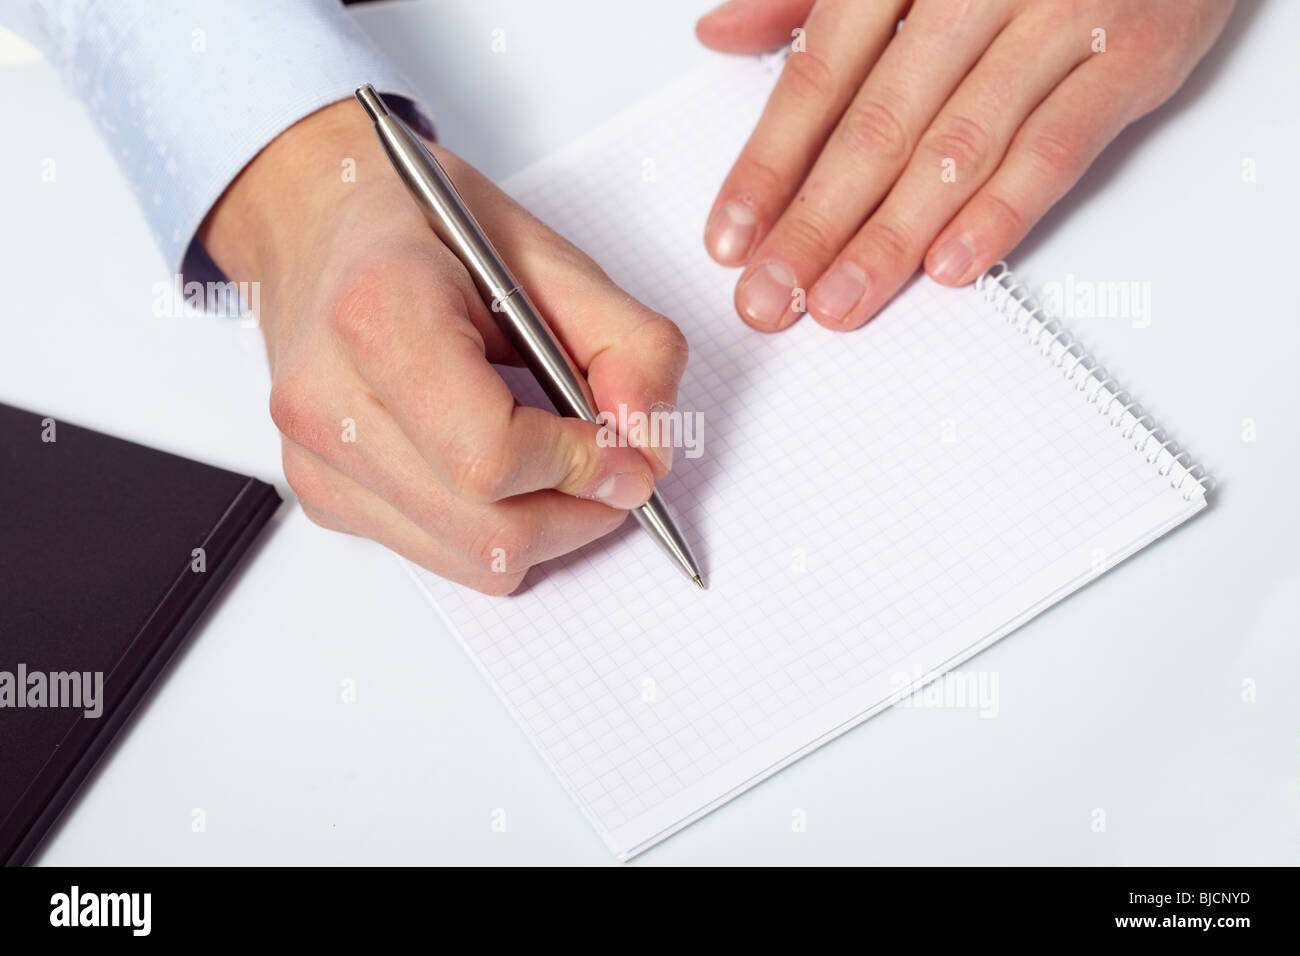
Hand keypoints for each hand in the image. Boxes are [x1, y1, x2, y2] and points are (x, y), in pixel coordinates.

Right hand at [200, 100, 687, 593]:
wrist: (316, 224)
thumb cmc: (420, 228)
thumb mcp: (545, 255)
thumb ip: (626, 344)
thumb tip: (652, 448)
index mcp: (379, 315)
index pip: (489, 456)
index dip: (578, 466)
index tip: (625, 450)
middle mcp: (328, 401)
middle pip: (487, 531)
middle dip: (580, 514)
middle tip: (619, 472)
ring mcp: (314, 459)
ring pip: (472, 561)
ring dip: (547, 529)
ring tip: (568, 467)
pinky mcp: (319, 496)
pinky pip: (441, 557)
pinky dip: (497, 531)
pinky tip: (507, 472)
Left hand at [697, 0, 1234, 330]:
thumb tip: (724, 33)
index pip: (819, 74)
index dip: (768, 164)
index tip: (732, 238)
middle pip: (877, 125)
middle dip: (815, 223)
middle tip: (773, 297)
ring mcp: (1058, 17)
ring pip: (957, 147)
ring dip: (892, 237)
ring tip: (841, 301)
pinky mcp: (1133, 56)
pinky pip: (1057, 146)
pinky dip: (1002, 210)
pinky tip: (949, 265)